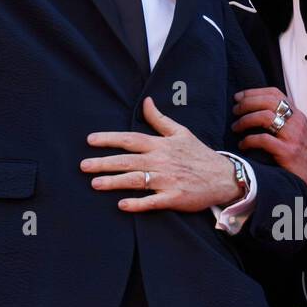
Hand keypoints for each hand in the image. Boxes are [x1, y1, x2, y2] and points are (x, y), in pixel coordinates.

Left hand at [82, 97, 242, 211]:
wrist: (223, 177)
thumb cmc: (199, 154)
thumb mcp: (181, 132)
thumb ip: (159, 119)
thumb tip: (146, 101)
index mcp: (160, 145)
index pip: (130, 139)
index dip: (109, 139)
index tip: (90, 140)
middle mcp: (161, 161)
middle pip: (127, 161)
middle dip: (103, 163)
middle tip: (83, 166)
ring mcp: (167, 180)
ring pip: (136, 180)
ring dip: (114, 182)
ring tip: (95, 184)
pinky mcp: (174, 197)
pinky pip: (153, 201)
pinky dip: (138, 203)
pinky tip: (122, 205)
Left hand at [232, 87, 306, 202]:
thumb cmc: (302, 154)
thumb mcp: (296, 131)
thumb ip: (281, 119)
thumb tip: (254, 110)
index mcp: (297, 114)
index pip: (274, 93)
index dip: (253, 92)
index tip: (238, 97)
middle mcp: (296, 121)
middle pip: (267, 101)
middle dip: (246, 103)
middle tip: (234, 111)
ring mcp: (292, 136)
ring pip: (264, 117)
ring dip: (245, 120)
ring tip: (236, 127)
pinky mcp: (287, 151)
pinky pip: (263, 139)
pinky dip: (248, 140)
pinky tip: (242, 145)